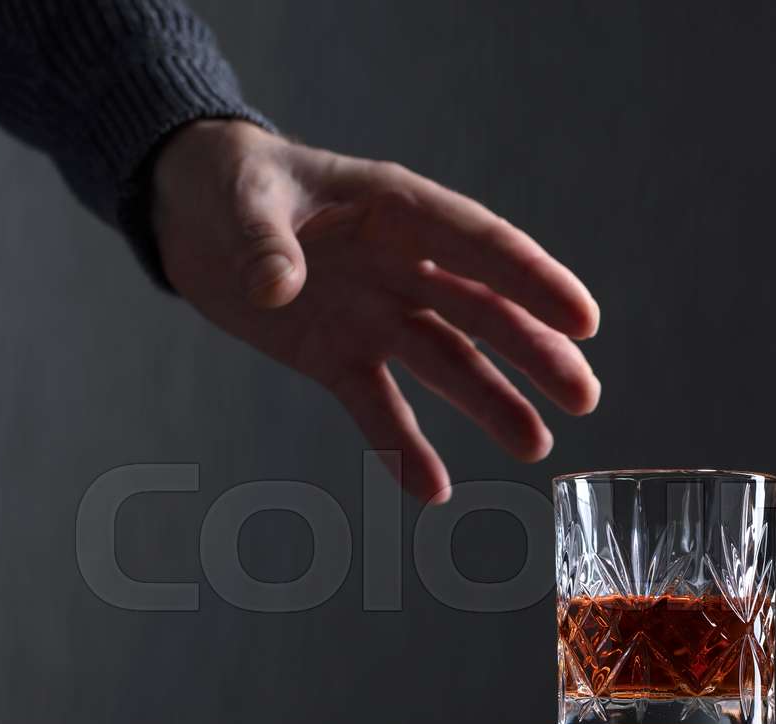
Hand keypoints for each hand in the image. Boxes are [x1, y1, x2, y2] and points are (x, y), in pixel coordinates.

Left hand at [151, 120, 600, 502]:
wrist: (191, 210)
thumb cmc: (231, 181)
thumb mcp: (242, 196)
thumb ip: (262, 241)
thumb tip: (278, 287)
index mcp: (399, 211)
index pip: (481, 246)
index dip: (534, 281)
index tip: (583, 320)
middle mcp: (403, 266)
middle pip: (483, 312)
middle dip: (536, 354)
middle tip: (584, 397)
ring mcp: (377, 315)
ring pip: (448, 363)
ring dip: (492, 404)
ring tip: (535, 447)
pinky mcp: (340, 357)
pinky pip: (378, 407)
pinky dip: (403, 448)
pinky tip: (433, 491)